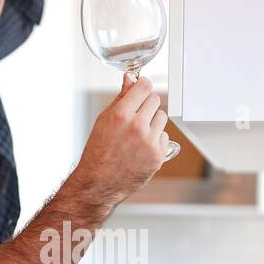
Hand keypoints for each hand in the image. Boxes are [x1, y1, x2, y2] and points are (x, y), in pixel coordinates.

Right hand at [75, 74, 168, 201]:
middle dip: (146, 104)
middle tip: (137, 114)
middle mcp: (137, 127)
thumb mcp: (104, 121)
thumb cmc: (98, 153)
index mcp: (121, 115)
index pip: (144, 87)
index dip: (143, 85)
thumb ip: (120, 98)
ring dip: (153, 121)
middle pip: (155, 99)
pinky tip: (142, 147)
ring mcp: (149, 142)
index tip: (142, 88)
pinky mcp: (158, 155)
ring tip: (138, 133)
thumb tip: (130, 80)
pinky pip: (165, 136)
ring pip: (162, 117)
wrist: (99, 183)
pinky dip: (156, 139)